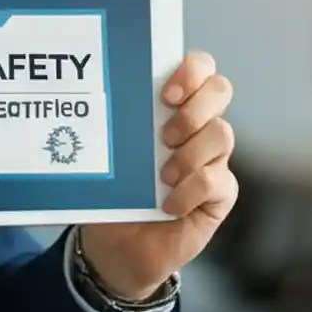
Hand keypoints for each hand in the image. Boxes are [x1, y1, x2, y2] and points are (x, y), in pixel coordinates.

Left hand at [77, 51, 237, 299]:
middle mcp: (199, 126)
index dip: (191, 71)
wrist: (119, 244)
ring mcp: (213, 158)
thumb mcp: (109, 153)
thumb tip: (89, 100)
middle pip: (220, 90)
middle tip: (165, 134)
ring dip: (190, 153)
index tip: (165, 94)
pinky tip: (169, 204)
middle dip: (195, 108)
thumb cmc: (115, 188)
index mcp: (174, 106)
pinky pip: (218, 181)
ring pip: (222, 134)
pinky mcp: (220, 194)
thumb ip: (112, 126)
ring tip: (162, 175)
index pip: (199, 68)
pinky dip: (190, 191)